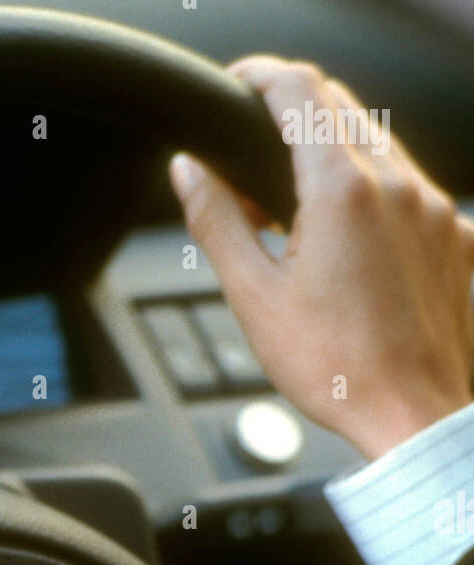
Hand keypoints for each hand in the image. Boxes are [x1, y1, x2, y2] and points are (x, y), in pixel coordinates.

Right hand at [170, 56, 473, 458]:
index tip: (235, 85)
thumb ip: (217, 223)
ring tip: (295, 207)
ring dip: (332, 152)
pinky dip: (371, 189)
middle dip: (293, 112)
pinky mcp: (454, 235)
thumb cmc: (339, 371)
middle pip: (340, 105)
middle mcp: (399, 184)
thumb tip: (188, 171)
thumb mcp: (255, 299)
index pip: (298, 89)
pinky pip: (409, 186)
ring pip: (378, 142)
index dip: (258, 75)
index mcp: (342, 189)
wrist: (416, 418)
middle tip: (253, 154)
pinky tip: (346, 240)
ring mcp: (434, 208)